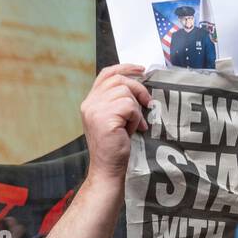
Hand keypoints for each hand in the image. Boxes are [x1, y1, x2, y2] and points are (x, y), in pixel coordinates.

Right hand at [81, 63, 150, 186]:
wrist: (108, 169)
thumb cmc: (114, 148)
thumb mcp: (112, 119)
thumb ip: (116, 102)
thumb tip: (137, 87)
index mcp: (90, 102)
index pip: (106, 74)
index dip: (124, 67)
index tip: (141, 70)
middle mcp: (89, 104)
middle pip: (119, 80)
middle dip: (138, 89)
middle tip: (148, 103)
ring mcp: (96, 110)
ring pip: (125, 93)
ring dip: (135, 109)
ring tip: (133, 125)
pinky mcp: (106, 118)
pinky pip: (130, 106)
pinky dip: (135, 118)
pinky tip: (132, 130)